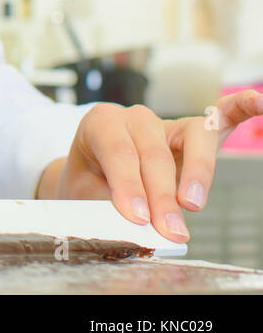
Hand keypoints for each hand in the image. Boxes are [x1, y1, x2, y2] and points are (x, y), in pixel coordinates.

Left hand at [35, 89, 262, 241]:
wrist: (90, 176)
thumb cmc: (90, 184)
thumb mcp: (86, 193)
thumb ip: (108, 205)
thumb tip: (136, 228)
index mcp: (101, 123)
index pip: (118, 151)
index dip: (128, 185)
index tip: (137, 217)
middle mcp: (135, 117)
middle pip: (154, 150)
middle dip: (162, 194)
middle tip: (168, 229)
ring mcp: (167, 122)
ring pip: (192, 137)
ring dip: (197, 173)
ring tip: (193, 204)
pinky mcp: (194, 133)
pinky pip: (222, 116)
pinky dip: (241, 108)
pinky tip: (259, 103)